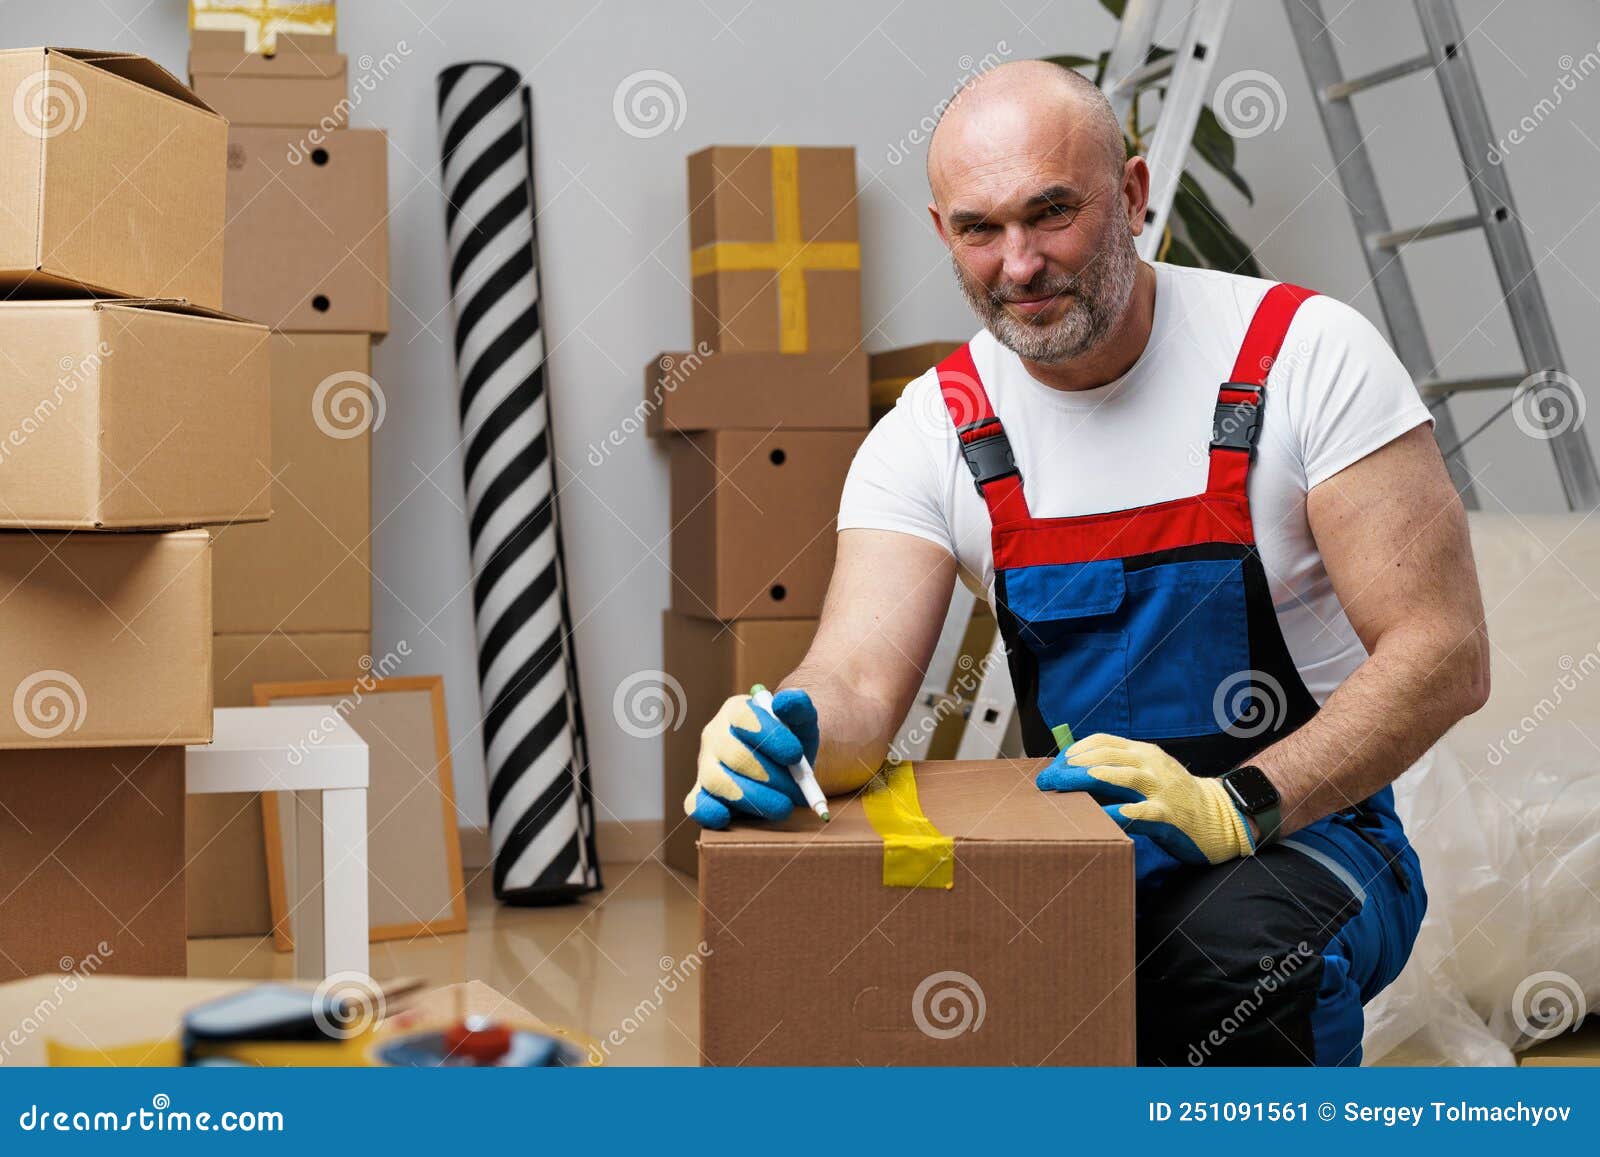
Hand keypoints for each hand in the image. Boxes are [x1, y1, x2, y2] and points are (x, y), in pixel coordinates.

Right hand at [683, 689, 819, 829]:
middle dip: (770, 776)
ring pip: (719, 782)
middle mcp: (715, 735)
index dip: (770, 736)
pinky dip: (709, 812)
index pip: (745, 717)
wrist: (787, 771)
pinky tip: (727, 816)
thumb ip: (798, 707)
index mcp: (737, 711)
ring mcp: (705, 765)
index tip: (795, 755)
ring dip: (755, 799)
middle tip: (796, 791)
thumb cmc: (792, 743)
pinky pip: (696, 805)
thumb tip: (784, 702)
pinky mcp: (702, 794)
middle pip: (735, 754)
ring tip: (783, 807)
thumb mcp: (801, 723)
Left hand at [1035, 733, 1253, 865]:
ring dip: (1090, 779)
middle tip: (1047, 780)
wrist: (1220, 817)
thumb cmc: (1175, 797)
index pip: (1102, 742)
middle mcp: (1151, 766)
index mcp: (1143, 753)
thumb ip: (1118, 770)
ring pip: (1122, 777)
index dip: (1074, 751)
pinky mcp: (1168, 815)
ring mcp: (1161, 789)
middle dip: (1072, 766)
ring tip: (1065, 785)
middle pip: (1106, 757)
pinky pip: (1139, 811)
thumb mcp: (1149, 773)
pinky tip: (1099, 815)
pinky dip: (1118, 812)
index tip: (1054, 765)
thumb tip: (1074, 774)